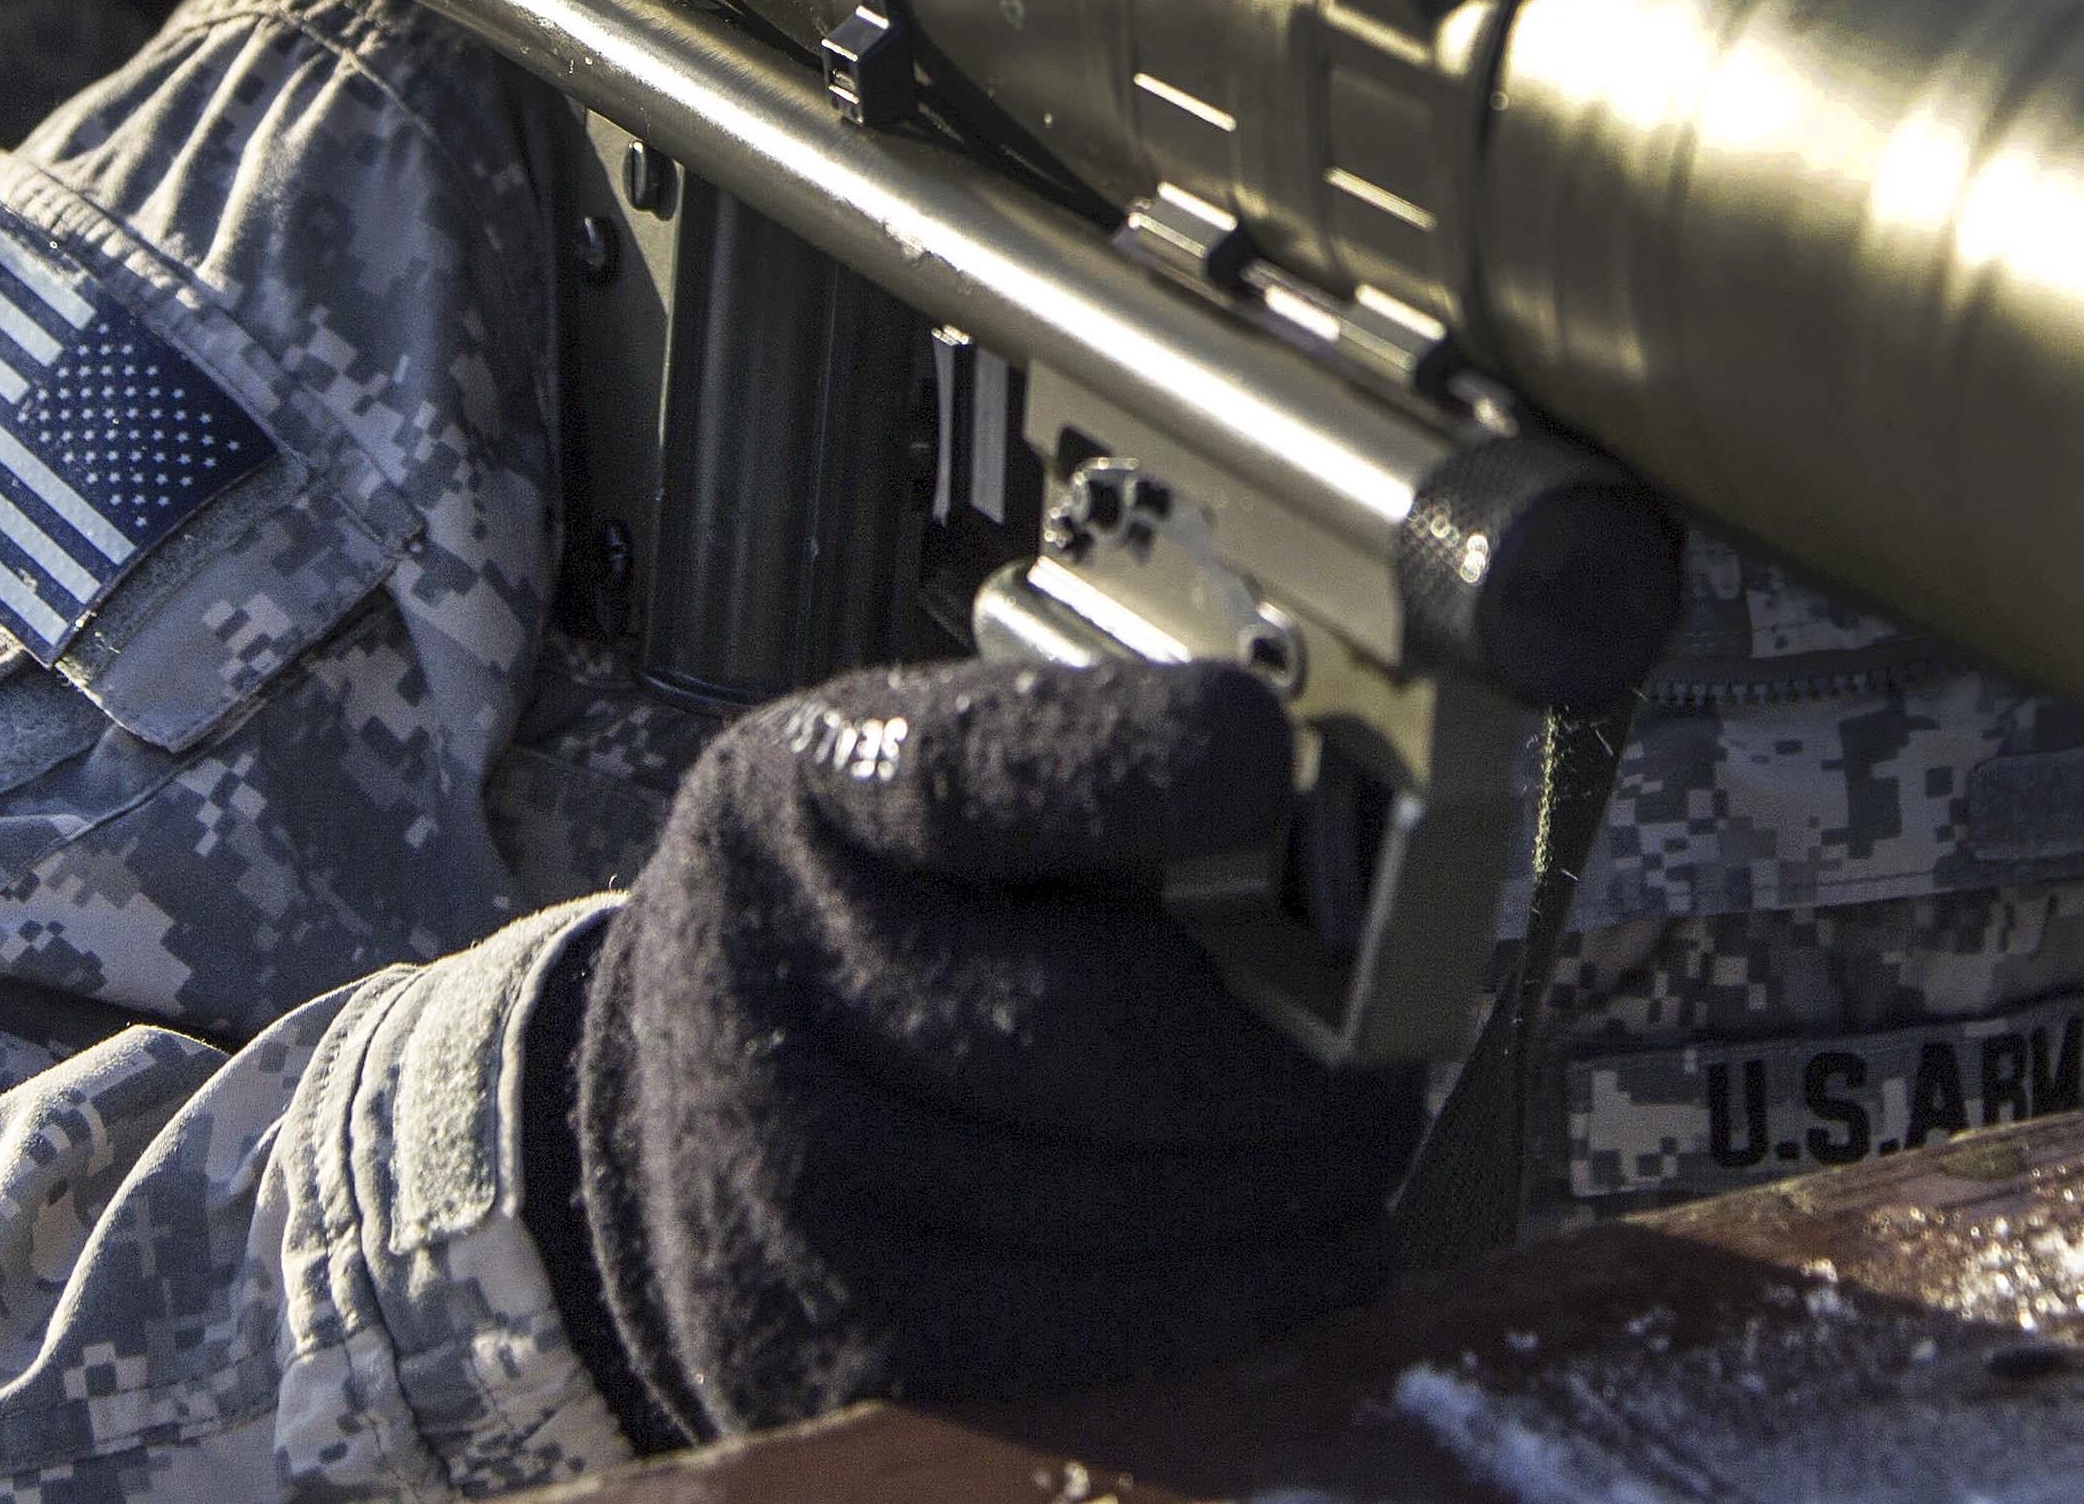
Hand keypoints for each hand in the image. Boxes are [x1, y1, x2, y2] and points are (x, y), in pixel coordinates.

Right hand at [539, 659, 1422, 1445]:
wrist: (681, 1074)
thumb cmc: (876, 895)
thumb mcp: (934, 772)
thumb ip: (1089, 776)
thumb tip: (1325, 818)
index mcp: (827, 790)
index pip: (982, 774)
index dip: (1133, 766)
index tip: (1264, 755)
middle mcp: (779, 967)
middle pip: (1104, 1030)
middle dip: (1301, 1055)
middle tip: (1402, 1055)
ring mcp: (792, 1167)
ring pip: (1121, 1198)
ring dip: (1296, 1184)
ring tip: (1369, 1147)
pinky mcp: (832, 1325)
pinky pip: (1091, 1328)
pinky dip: (1240, 1295)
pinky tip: (1318, 1249)